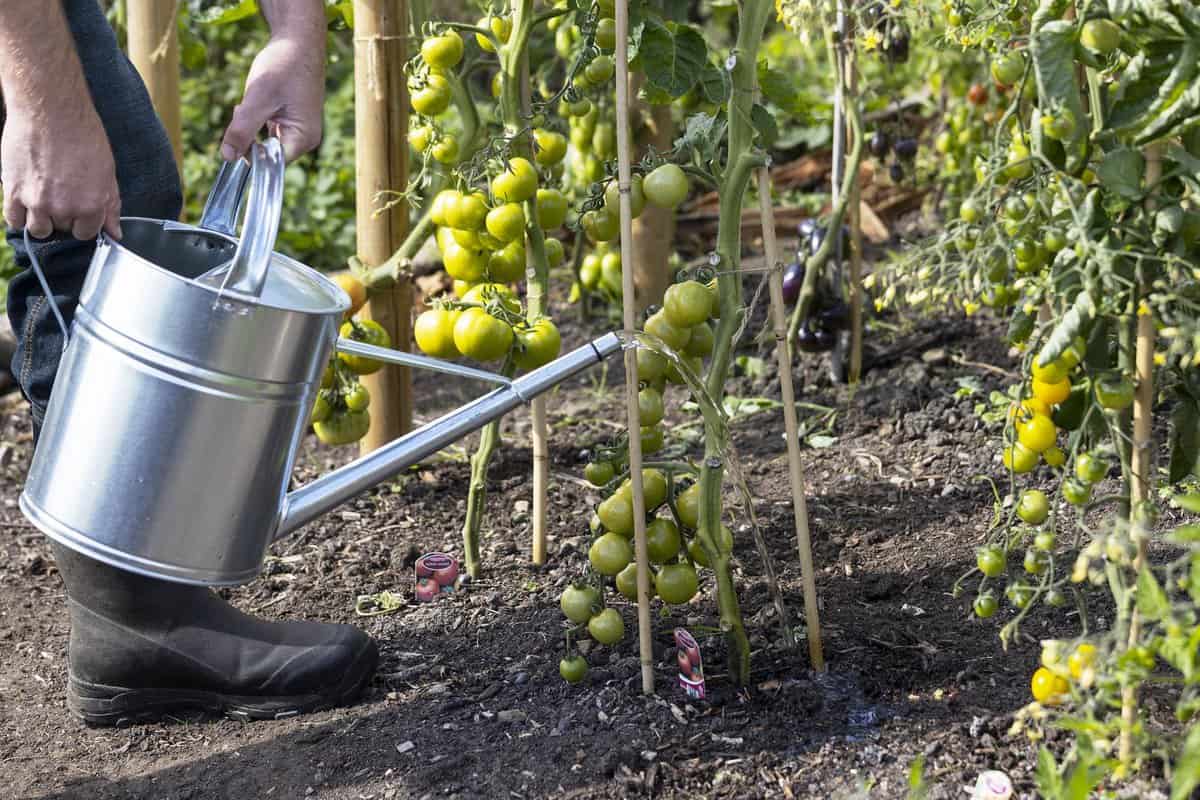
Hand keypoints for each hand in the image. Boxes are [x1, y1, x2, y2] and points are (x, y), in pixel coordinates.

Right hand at [1, 103, 120, 239]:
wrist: (50, 111)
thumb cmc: (83, 136)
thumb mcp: (108, 172)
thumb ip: (110, 206)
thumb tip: (115, 233)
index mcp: (91, 205)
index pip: (85, 233)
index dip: (83, 222)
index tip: (79, 211)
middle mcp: (64, 208)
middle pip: (62, 228)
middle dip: (63, 216)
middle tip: (61, 193)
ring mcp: (36, 202)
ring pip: (38, 229)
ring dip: (42, 219)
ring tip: (43, 199)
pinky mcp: (13, 191)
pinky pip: (13, 220)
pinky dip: (19, 215)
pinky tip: (26, 202)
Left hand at [221, 35, 325, 162]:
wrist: (298, 40)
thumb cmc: (285, 66)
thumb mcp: (258, 98)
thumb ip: (242, 130)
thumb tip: (228, 158)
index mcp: (302, 139)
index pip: (271, 163)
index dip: (250, 153)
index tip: (238, 131)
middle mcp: (304, 139)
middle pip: (266, 153)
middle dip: (249, 134)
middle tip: (245, 107)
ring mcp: (299, 129)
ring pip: (264, 141)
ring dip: (251, 124)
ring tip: (253, 100)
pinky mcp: (292, 120)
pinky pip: (268, 129)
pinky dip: (256, 118)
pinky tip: (257, 100)